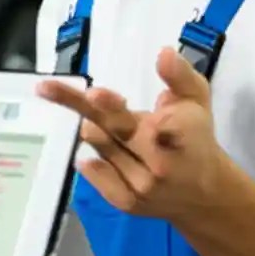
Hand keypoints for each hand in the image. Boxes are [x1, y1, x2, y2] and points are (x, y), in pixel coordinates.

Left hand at [35, 47, 235, 223]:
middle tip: (49, 88)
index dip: (117, 108)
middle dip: (91, 109)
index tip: (95, 94)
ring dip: (97, 129)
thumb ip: (180, 76)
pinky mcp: (125, 202)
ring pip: (98, 144)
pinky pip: (92, 171)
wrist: (205, 196)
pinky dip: (90, 158)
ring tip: (110, 128)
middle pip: (113, 128)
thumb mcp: (196, 101)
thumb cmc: (196, 138)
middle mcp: (158, 163)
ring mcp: (140, 186)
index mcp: (181, 133)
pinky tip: (97, 153)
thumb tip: (164, 53)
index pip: (149, 120)